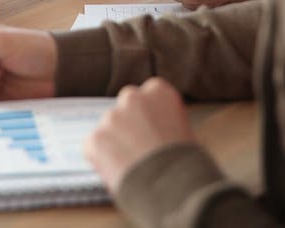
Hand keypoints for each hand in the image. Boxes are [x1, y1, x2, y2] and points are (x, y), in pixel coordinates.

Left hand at [84, 77, 195, 192]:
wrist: (177, 191)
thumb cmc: (190, 167)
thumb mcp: (185, 133)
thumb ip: (165, 123)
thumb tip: (153, 133)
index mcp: (159, 91)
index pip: (149, 94)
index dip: (151, 117)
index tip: (155, 132)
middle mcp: (132, 97)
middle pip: (126, 106)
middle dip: (130, 124)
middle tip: (141, 150)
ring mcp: (111, 117)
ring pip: (109, 128)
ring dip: (116, 143)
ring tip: (135, 168)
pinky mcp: (96, 139)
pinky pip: (94, 148)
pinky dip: (102, 161)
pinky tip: (121, 174)